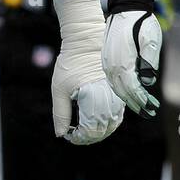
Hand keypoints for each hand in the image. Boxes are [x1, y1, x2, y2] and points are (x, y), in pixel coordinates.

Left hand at [51, 0, 124, 143]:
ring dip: (99, 131)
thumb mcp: (59, 89)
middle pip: (103, 130)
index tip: (69, 136)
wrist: (87, 41)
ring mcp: (118, 96)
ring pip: (112, 124)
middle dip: (89, 136)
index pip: (90, 130)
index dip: (79, 138)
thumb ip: (61, 114)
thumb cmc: (71, 63)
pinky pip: (117, 115)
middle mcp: (110, 99)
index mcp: (94, 99)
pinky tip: (94, 120)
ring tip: (84, 129)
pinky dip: (107, 122)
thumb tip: (61, 134)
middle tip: (75, 135)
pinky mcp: (120, 93)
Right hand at [103, 9, 162, 115]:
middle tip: (149, 111)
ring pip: (116, 87)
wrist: (127, 8)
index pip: (132, 89)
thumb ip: (149, 62)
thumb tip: (147, 82)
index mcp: (123, 62)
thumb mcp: (151, 41)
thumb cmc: (142, 23)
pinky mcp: (107, 59)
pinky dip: (122, 89)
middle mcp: (111, 65)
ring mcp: (107, 62)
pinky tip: (131, 92)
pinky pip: (113, 79)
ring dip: (129, 98)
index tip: (152, 108)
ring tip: (142, 105)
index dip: (142, 100)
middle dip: (136, 103)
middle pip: (123, 92)